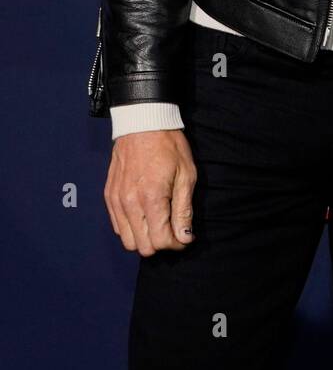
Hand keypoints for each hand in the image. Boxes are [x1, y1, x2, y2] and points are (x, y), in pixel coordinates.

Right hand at [105, 130, 197, 254]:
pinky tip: (145, 215)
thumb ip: (184, 210)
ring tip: (159, 223)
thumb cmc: (169, 146)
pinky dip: (131, 228)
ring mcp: (116, 200)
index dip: (176, 243)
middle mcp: (129, 203)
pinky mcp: (109, 196)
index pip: (161, 241)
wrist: (143, 123)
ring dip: (144, 238)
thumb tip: (184, 238)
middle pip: (142, 247)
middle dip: (161, 244)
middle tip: (173, 230)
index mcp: (151, 198)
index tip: (185, 236)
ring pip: (127, 241)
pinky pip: (117, 226)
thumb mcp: (186, 175)